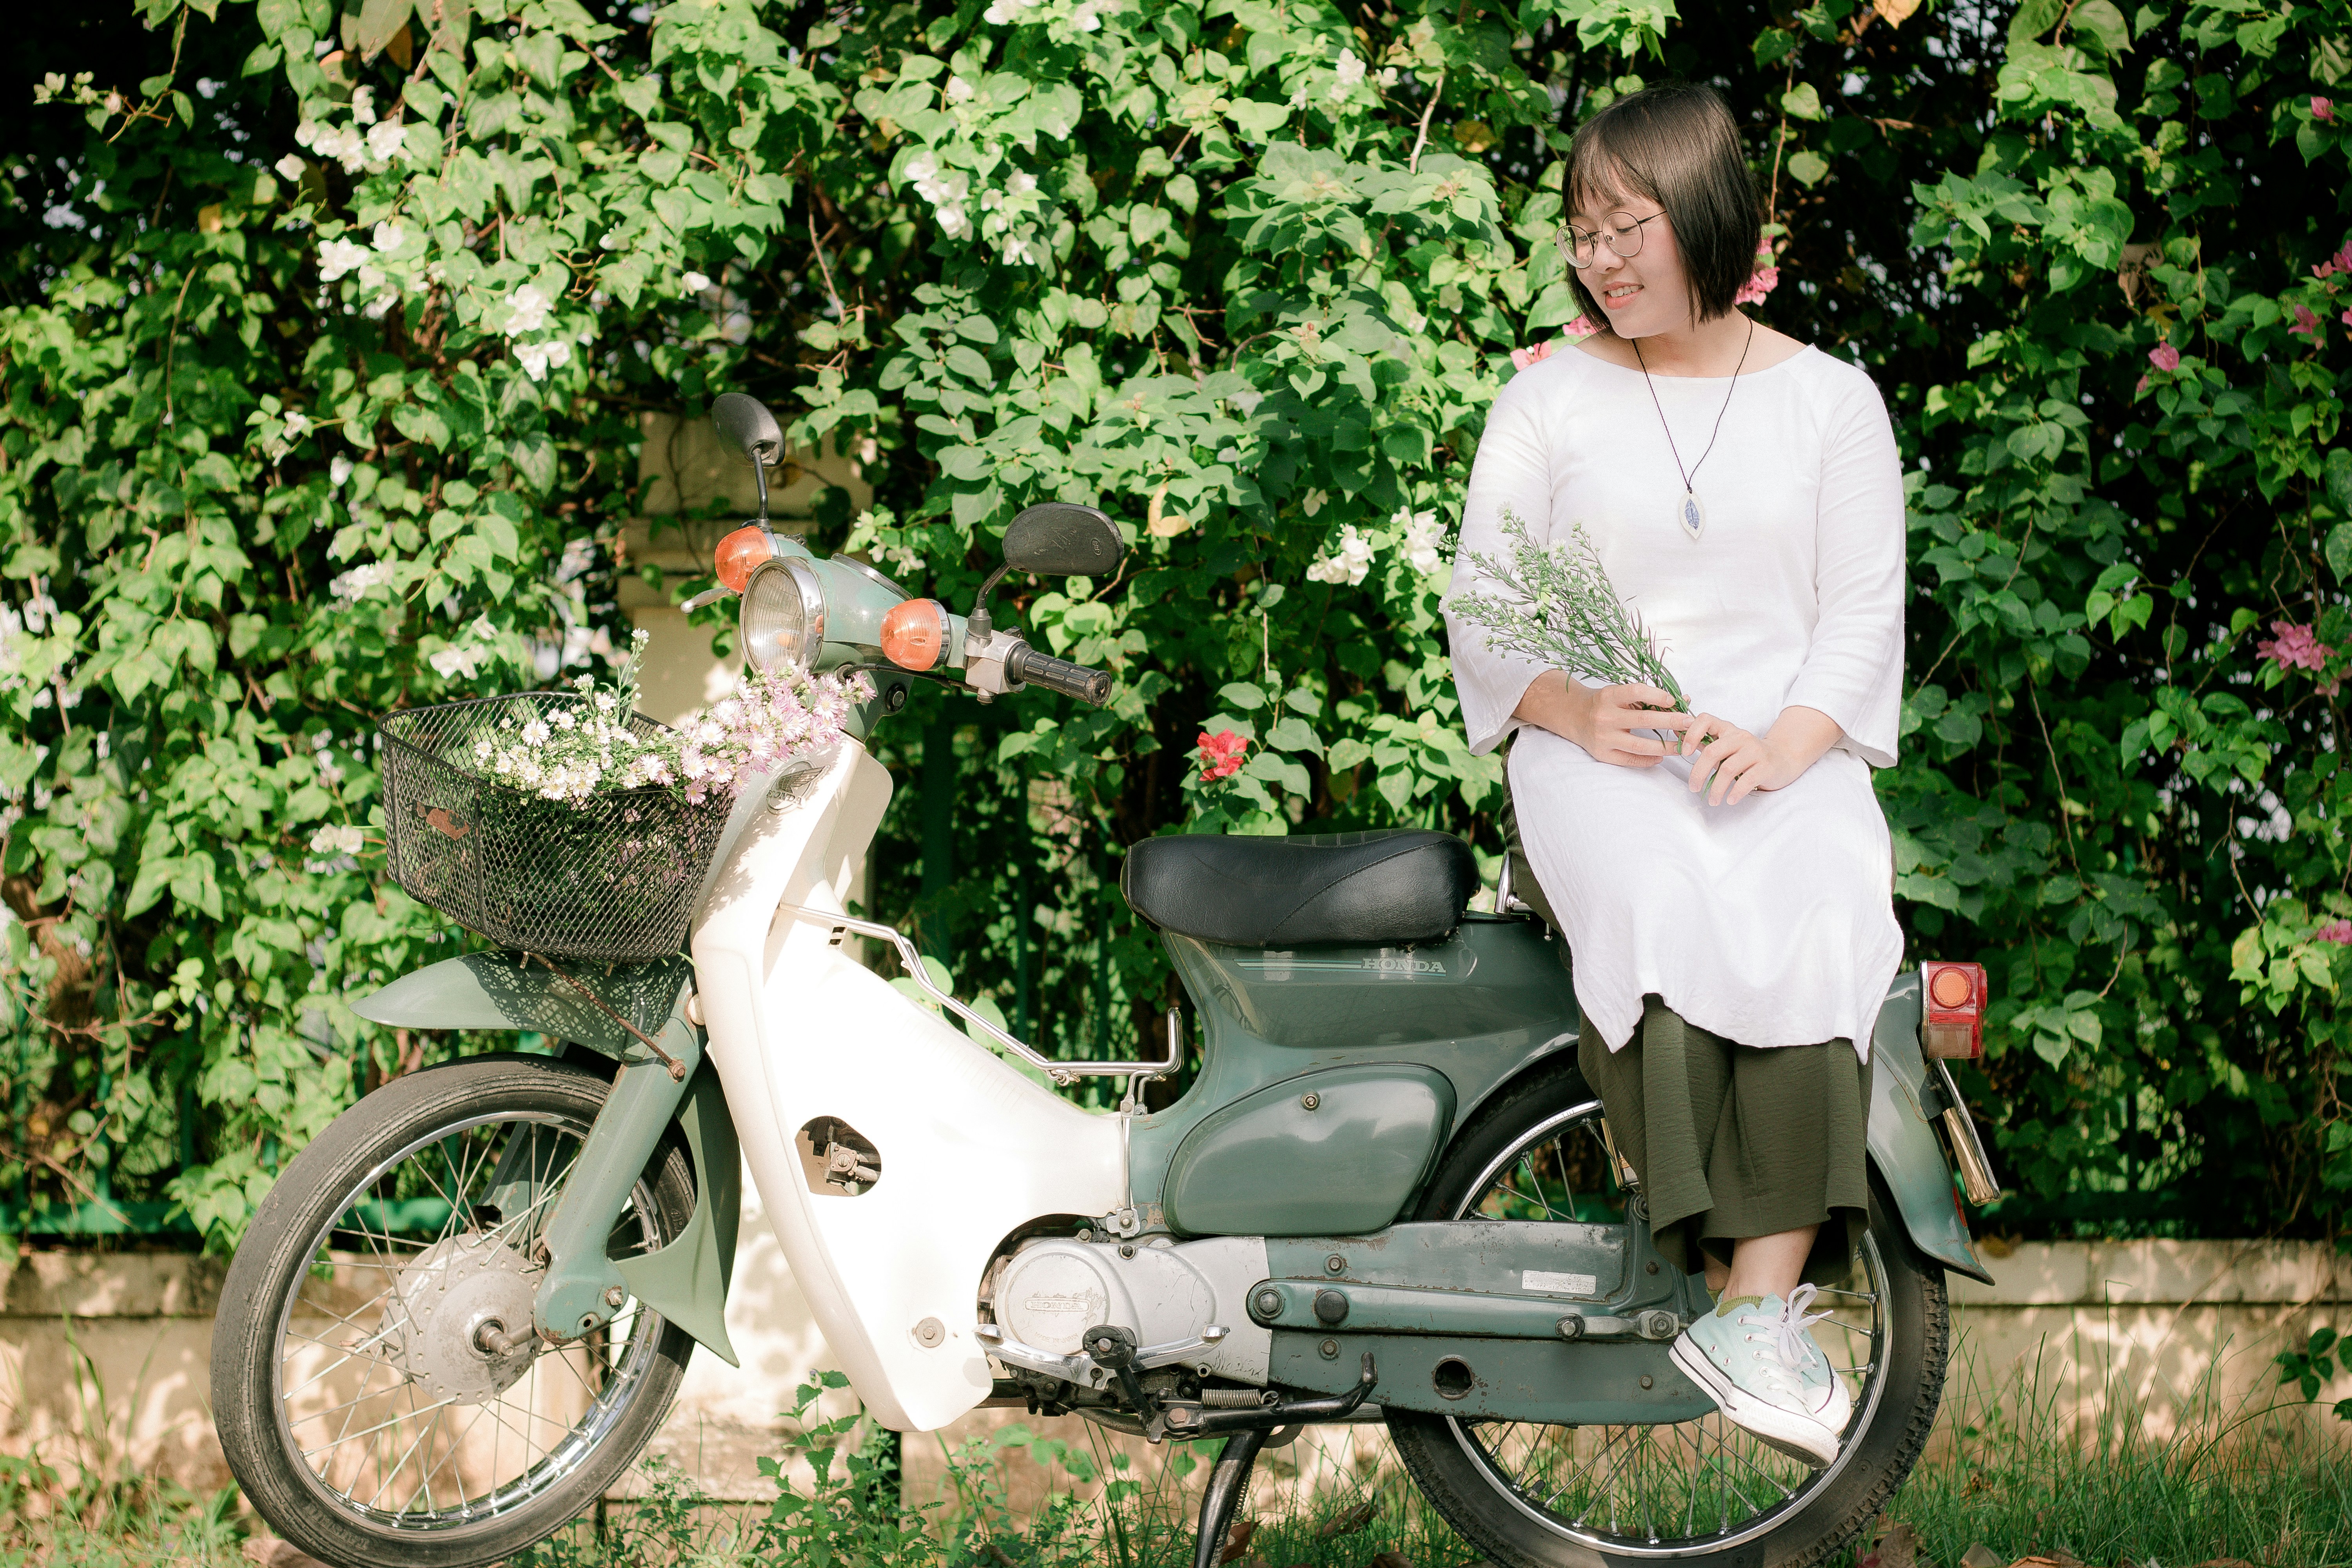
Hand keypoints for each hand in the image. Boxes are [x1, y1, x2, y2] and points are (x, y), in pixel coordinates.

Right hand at [1515, 674, 1694, 768]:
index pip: (1637, 692)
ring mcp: (1603, 737)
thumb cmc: (1604, 703)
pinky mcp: (1601, 754)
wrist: (1573, 716)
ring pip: (1639, 745)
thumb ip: (1650, 697)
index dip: (1659, 695)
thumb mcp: (1621, 693)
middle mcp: (1604, 716)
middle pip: (1643, 719)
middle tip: (1691, 724)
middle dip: (1671, 721)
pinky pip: (1629, 760)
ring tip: (1683, 746)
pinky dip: (1648, 760)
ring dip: (1665, 746)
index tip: (1676, 701)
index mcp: (1609, 696)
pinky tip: (1661, 757)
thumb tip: (1685, 700)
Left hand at [1677, 712, 1803, 804]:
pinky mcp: (1766, 766)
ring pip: (1727, 769)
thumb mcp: (1726, 745)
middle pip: (1712, 752)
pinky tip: (1729, 800)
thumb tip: (1677, 739)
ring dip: (1716, 789)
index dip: (1691, 734)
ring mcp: (1754, 750)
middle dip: (1698, 773)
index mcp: (1727, 729)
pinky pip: (1746, 781)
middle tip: (1693, 788)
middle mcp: (1740, 737)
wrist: (1782, 759)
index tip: (1685, 753)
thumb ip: (1705, 743)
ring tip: (1712, 800)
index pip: (1706, 720)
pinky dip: (1734, 792)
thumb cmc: (1747, 755)